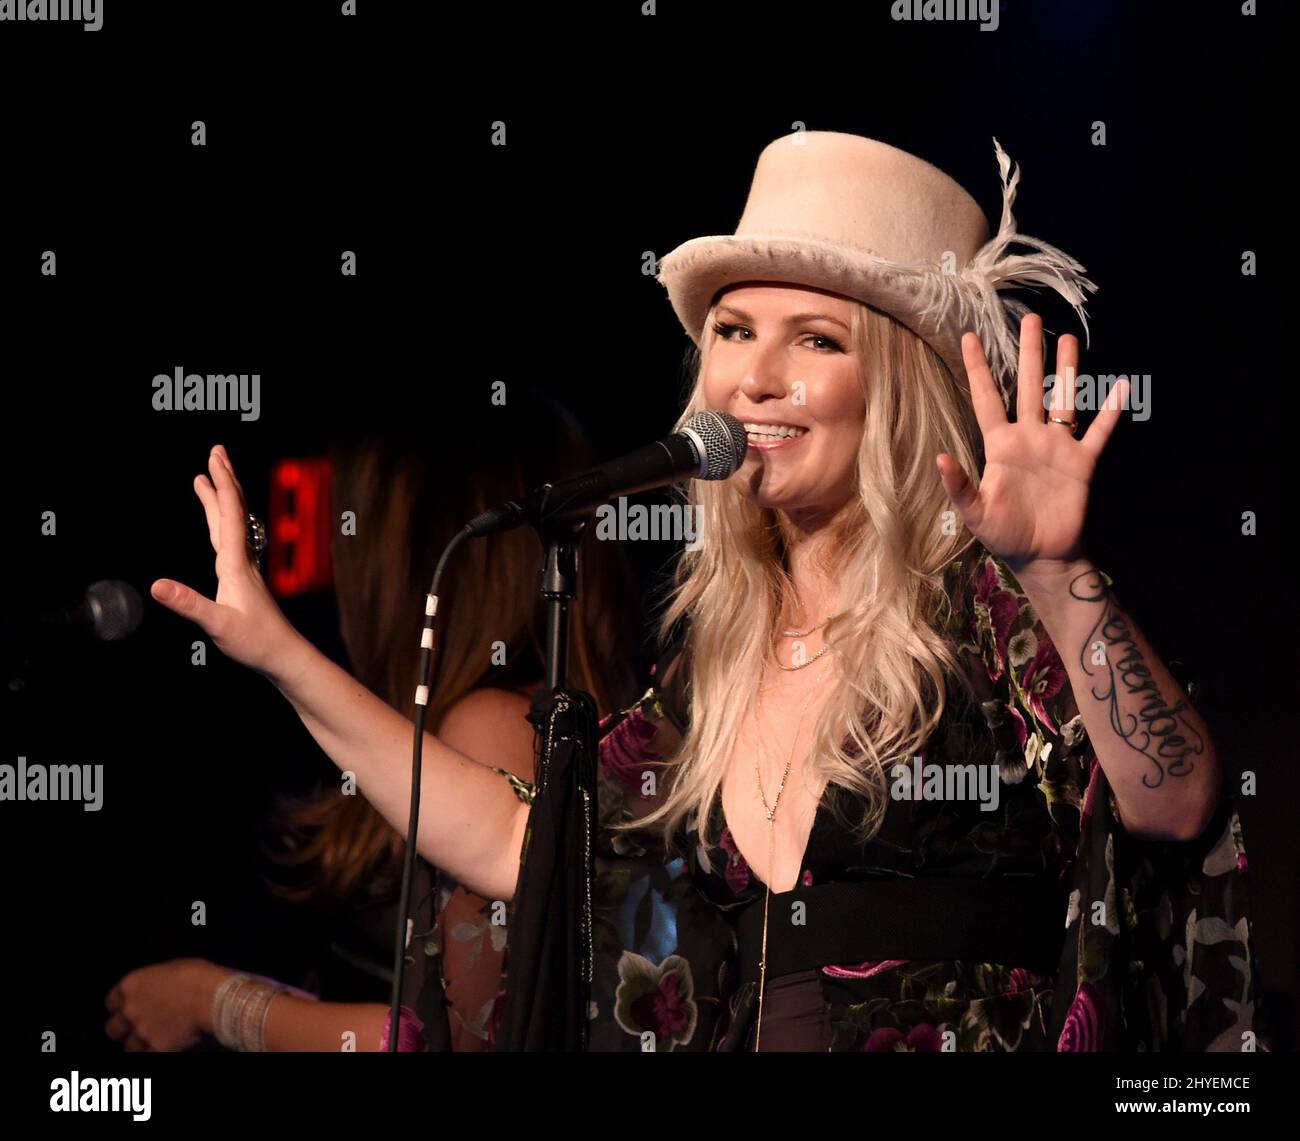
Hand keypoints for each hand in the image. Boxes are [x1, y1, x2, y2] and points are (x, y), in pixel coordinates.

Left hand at [104, 958, 227, 1051]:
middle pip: (112, 1028)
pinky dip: (151, 1053)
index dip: (119, 1005)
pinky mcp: (157, 1048)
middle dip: (123, 1028)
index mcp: (132, 985)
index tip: (127, 1007)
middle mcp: (130, 1010)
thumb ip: (154, 981)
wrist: (212, 996)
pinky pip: (145, 1056)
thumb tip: (155, 987)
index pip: (111, 1000)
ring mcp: (142, 1031)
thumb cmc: (197, 975)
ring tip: (152, 1040)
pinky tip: (161, 1048)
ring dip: (138, 1044)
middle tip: (136, 1027)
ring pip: (127, 1047)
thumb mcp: (171, 968)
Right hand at [151, 444, 305, 682]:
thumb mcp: (217, 625)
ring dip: (221, 498)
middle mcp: (242, 561)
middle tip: (216, 452)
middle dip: (224, 480)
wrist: (283, 656)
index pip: (229, 515)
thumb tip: (156, 585)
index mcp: (235, 564)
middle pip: (234, 511)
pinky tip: (218, 525)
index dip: (221, 484)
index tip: (214, 458)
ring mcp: (244, 569)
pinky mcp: (242, 581)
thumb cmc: (256, 642)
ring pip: (232, 525)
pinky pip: (230, 541)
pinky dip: (221, 523)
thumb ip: (188, 604)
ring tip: (208, 479)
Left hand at [936, 313, 1127, 575]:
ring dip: (1067, 370)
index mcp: (1001, 445)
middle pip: (1029, 387)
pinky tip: (1119, 386)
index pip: (987, 398)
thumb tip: (940, 456)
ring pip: (1063, 399)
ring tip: (1069, 338)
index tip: (969, 337)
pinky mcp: (1081, 462)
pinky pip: (1099, 432)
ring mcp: (1057, 447)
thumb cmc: (1004, 534)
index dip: (978, 369)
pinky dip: (1110, 411)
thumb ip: (959, 485)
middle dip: (1029, 353)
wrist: (1041, 555)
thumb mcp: (975, 512)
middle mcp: (1029, 438)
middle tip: (1031, 319)